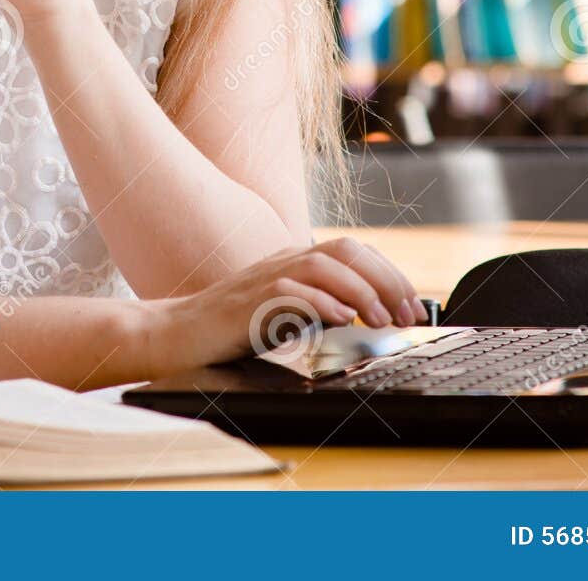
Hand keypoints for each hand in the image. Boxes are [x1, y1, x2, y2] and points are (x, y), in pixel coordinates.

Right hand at [136, 237, 430, 378]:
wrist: (175, 335)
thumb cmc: (228, 329)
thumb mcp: (283, 313)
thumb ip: (317, 308)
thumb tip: (364, 317)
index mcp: (294, 263)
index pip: (353, 252)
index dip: (389, 274)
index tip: (412, 306)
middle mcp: (283, 263)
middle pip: (346, 251)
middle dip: (385, 280)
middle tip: (407, 314)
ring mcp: (265, 279)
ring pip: (324, 266)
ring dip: (360, 291)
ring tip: (380, 319)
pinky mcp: (250, 302)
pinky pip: (291, 292)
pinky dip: (322, 302)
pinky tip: (341, 319)